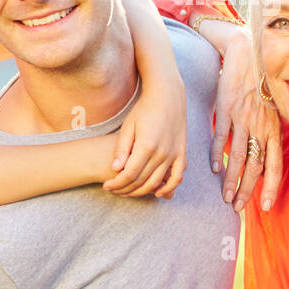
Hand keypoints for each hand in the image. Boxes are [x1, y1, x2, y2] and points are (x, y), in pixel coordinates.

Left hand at [103, 79, 186, 198]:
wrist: (167, 96)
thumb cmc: (144, 110)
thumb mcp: (128, 127)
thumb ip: (122, 149)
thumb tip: (115, 169)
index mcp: (146, 146)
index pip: (128, 174)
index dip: (116, 184)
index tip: (106, 186)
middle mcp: (162, 153)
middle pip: (141, 181)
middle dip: (125, 189)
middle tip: (114, 191)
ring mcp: (174, 154)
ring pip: (157, 182)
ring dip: (141, 191)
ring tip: (128, 191)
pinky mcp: (182, 153)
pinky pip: (178, 177)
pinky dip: (168, 187)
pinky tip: (157, 192)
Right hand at [211, 33, 282, 211]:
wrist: (247, 54)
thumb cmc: (259, 81)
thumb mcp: (270, 108)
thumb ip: (267, 131)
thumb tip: (263, 153)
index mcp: (273, 128)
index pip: (274, 164)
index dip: (269, 186)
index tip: (264, 206)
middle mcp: (260, 127)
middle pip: (256, 166)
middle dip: (248, 190)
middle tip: (239, 208)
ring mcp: (243, 119)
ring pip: (239, 156)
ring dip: (232, 180)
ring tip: (225, 197)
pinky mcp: (227, 110)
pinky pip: (223, 137)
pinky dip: (218, 154)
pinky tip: (214, 170)